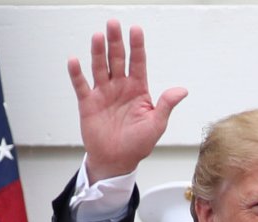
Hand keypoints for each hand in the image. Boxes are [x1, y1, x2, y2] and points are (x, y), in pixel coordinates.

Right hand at [67, 20, 187, 182]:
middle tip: (113, 24)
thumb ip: (166, 105)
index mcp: (138, 89)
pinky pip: (81, 85)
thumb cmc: (138, 144)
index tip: (136, 30)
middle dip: (116, 42)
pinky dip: (77, 74)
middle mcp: (120, 87)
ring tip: (98, 37)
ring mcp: (103, 93)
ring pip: (100, 67)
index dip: (137, 46)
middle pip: (117, 59)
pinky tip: (75, 61)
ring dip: (98, 52)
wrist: (117, 161)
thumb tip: (182, 90)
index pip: (138, 62)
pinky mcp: (88, 103)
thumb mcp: (157, 125)